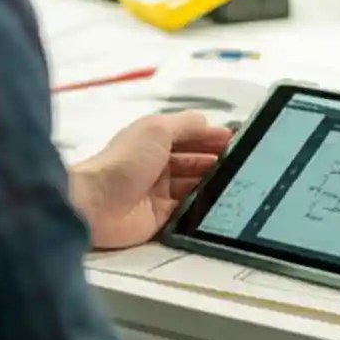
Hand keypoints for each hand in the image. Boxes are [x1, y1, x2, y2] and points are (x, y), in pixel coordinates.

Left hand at [69, 111, 232, 249]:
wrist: (96, 204)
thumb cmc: (123, 161)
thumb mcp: (156, 129)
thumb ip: (184, 124)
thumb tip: (206, 122)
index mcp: (153, 141)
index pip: (189, 137)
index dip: (211, 137)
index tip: (237, 140)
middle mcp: (156, 164)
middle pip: (194, 161)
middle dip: (216, 160)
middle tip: (243, 163)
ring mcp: (158, 192)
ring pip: (193, 186)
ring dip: (212, 183)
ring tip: (238, 183)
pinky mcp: (160, 217)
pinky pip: (187, 211)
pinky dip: (202, 207)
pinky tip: (221, 204)